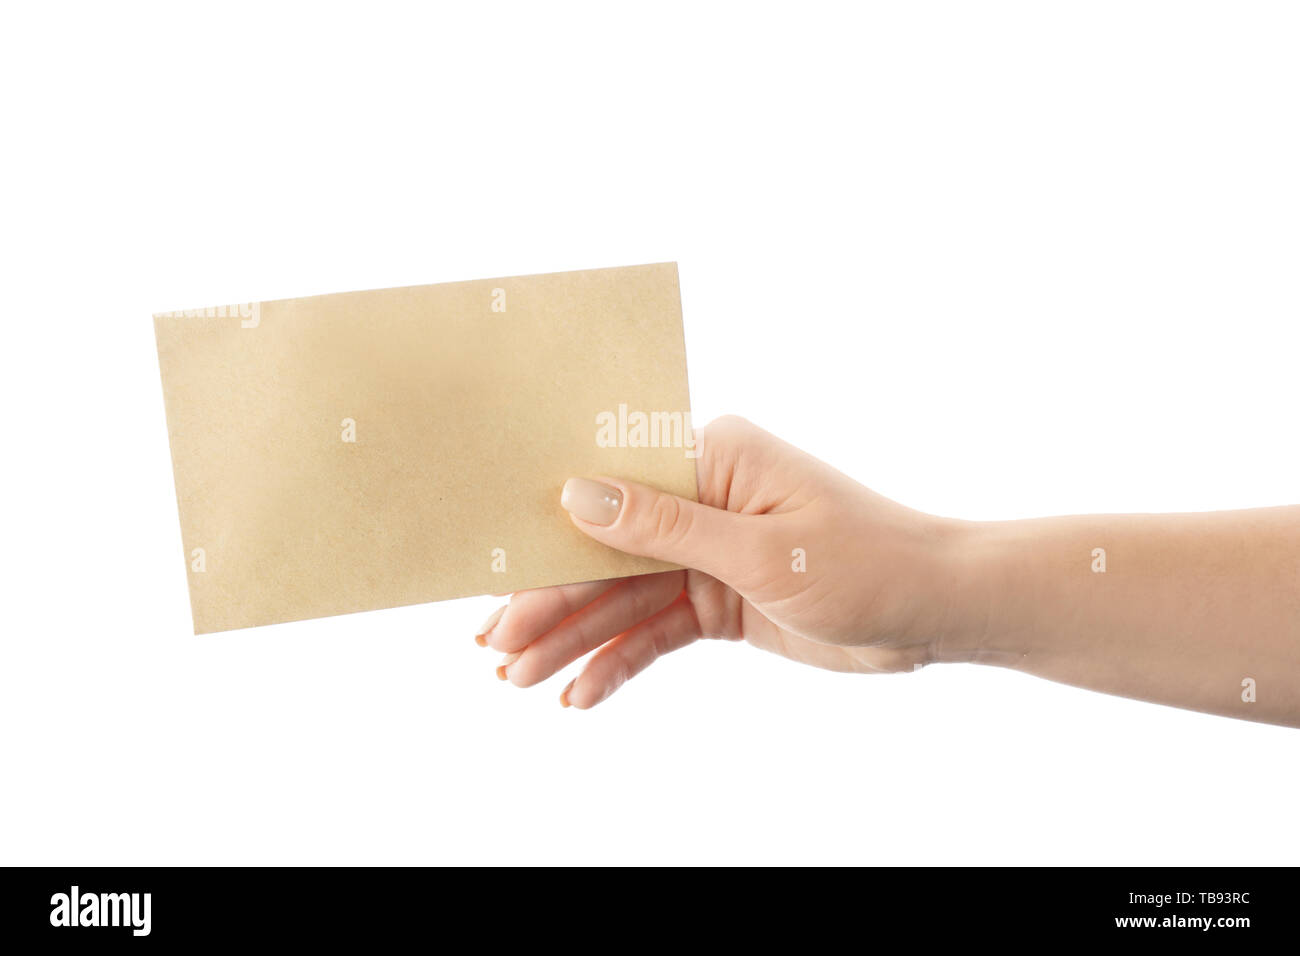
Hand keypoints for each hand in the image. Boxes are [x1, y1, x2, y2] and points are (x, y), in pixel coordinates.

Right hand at [477, 416, 980, 707]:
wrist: (938, 610)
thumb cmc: (869, 560)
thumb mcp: (763, 549)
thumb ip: (665, 526)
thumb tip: (575, 493)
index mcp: (711, 458)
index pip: (611, 494)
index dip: (549, 541)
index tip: (495, 582)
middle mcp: (702, 497)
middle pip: (607, 551)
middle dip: (551, 601)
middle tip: (496, 648)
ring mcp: (709, 550)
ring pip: (625, 596)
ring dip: (576, 637)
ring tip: (521, 679)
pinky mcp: (719, 598)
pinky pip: (656, 629)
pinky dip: (620, 658)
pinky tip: (580, 692)